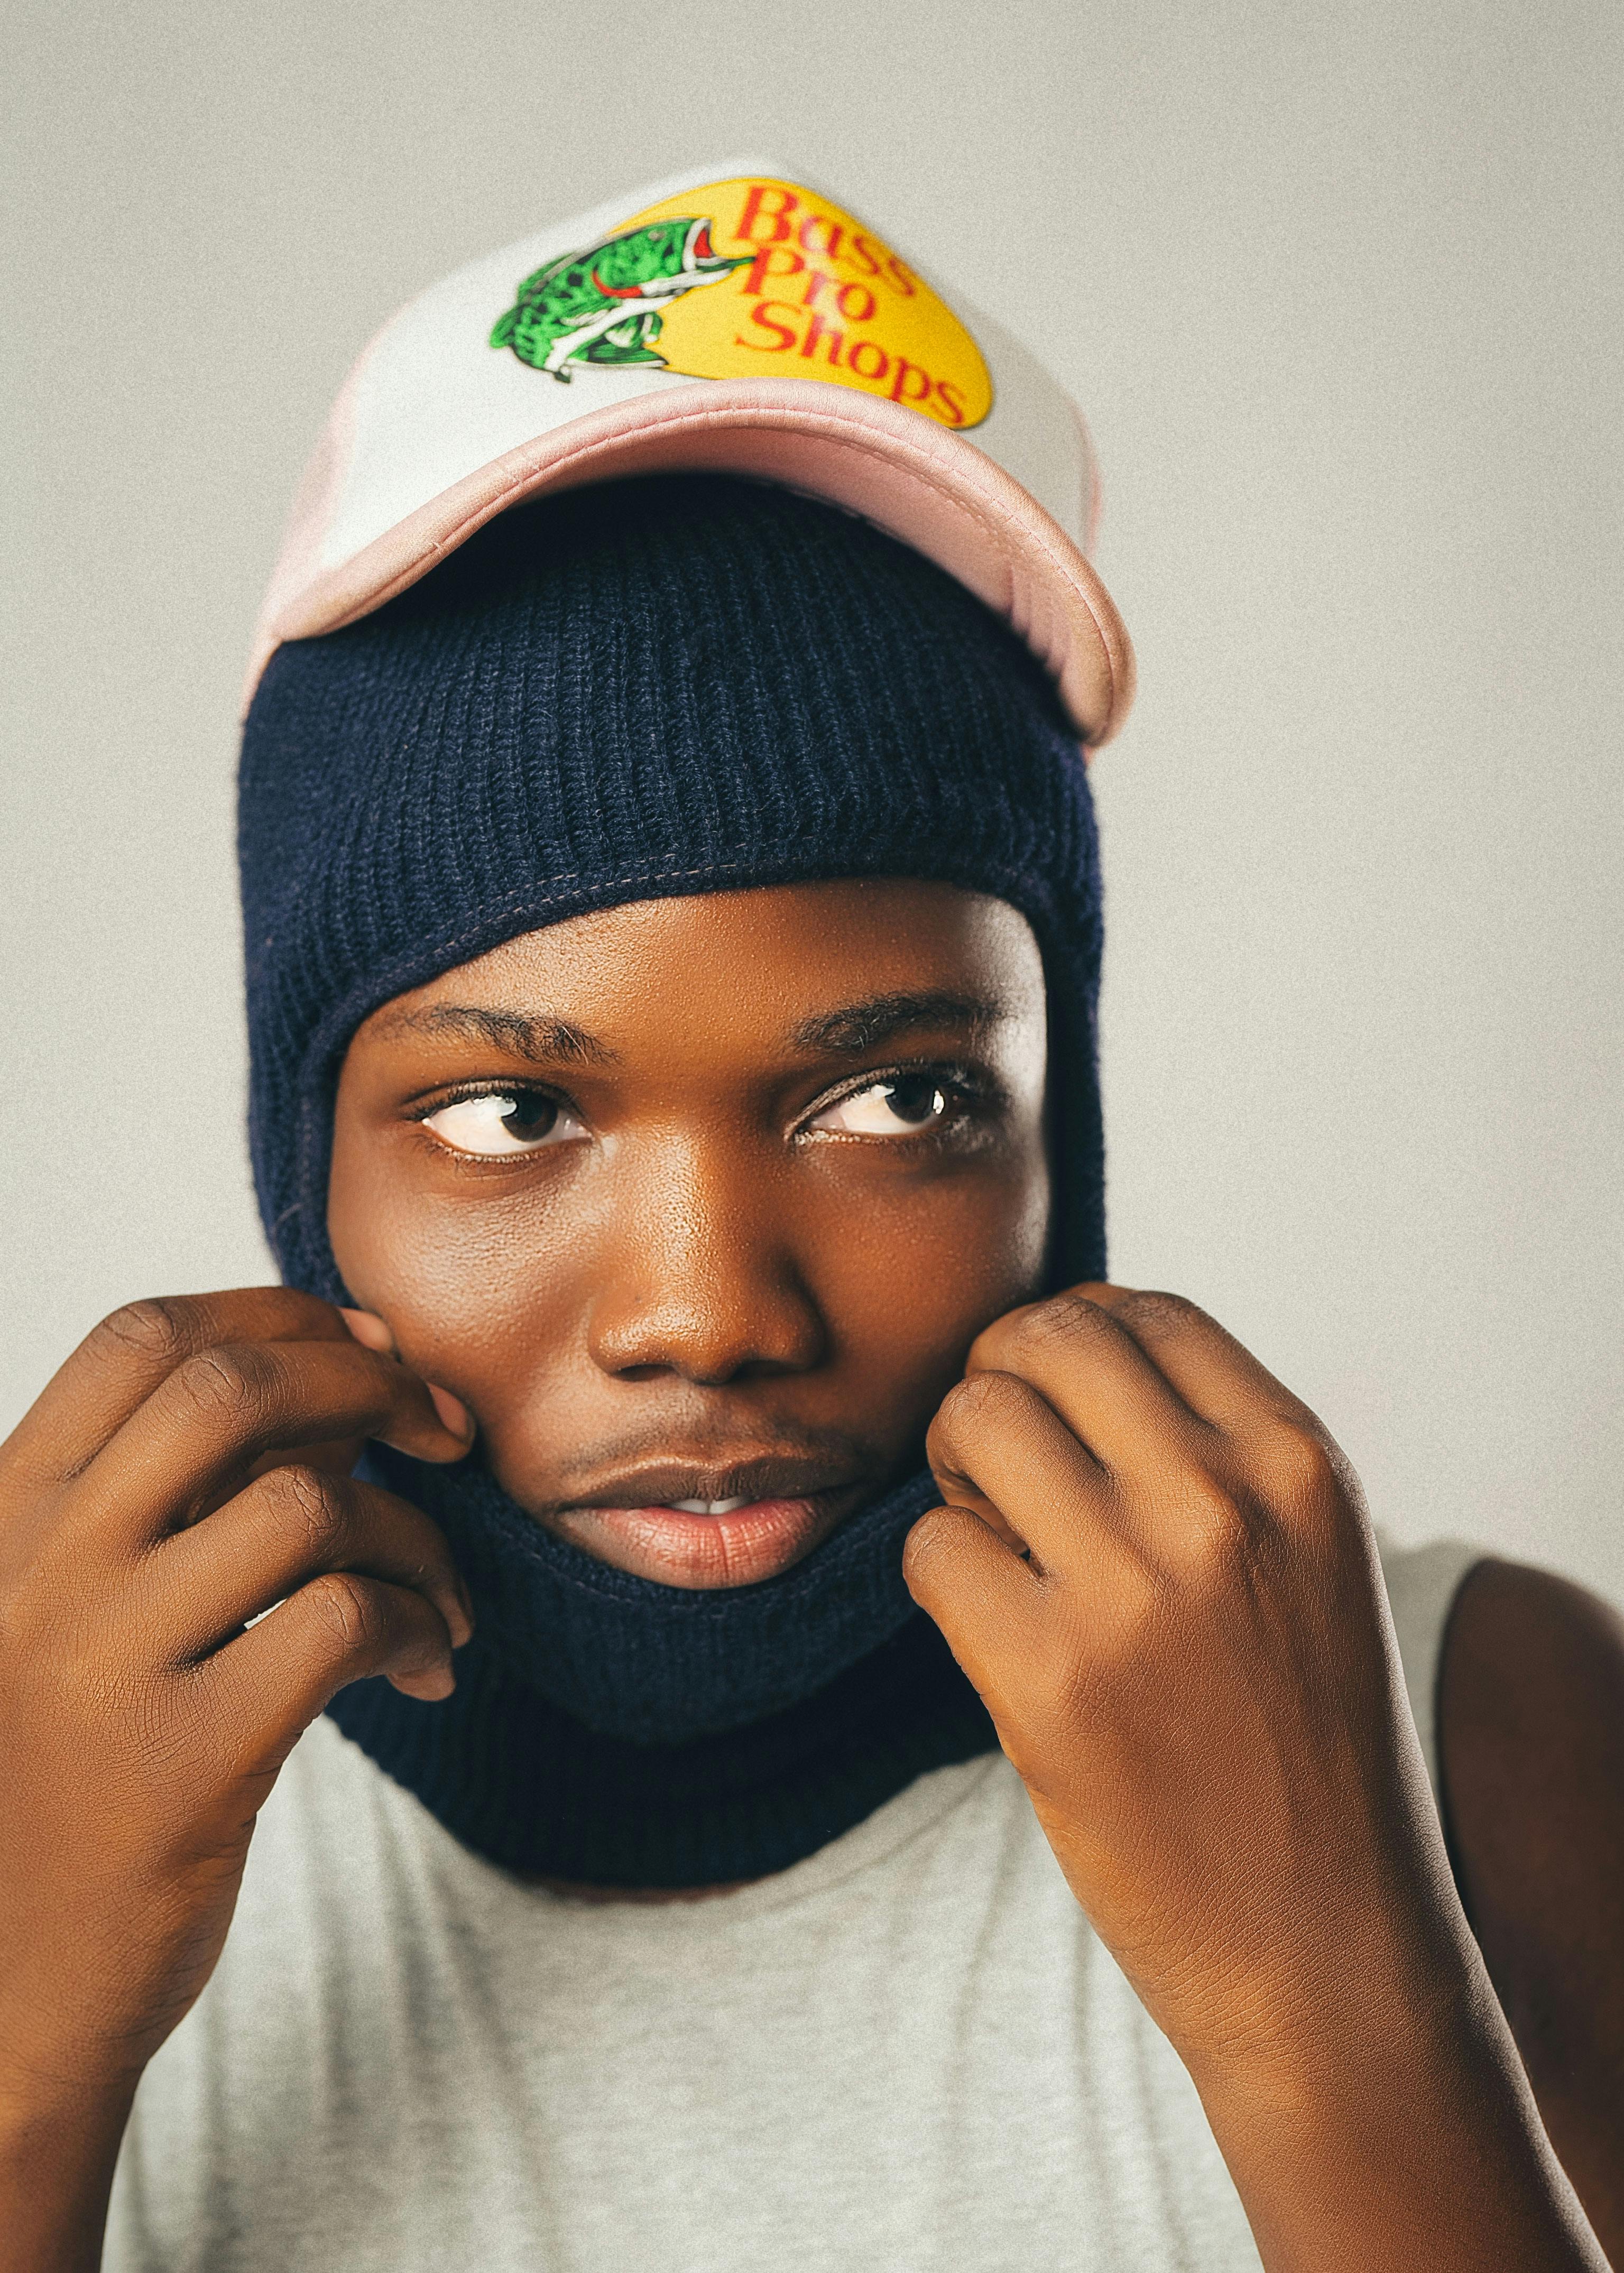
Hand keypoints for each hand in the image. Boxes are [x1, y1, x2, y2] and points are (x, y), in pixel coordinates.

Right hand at [0, 1288, 473, 2266]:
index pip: (142, 1338)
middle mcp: (41, 1571)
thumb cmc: (68, 1770)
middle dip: (369, 1381)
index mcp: (9, 1516)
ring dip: (417, 1535)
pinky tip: (424, 1665)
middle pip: (234, 1388)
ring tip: (443, 1596)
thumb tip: (345, 1370)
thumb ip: (170, 1494)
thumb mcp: (73, 1609)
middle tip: (443, 1430)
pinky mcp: (184, 1765)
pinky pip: (342, 1624)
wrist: (8, 1986)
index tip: (368, 1343)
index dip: (276, 1312)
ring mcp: (105, 1665)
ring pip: (309, 1506)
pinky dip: (413, 1622)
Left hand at [904, 1285, 1604, 2270]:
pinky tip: (991, 1630)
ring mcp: (1135, 1587)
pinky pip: (929, 1548)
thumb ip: (1210, 1446)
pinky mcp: (1048, 1678)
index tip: (1053, 1406)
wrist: (1322, 1942)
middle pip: (1044, 1338)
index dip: (1070, 1340)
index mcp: (1297, 1461)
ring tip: (995, 1543)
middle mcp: (1224, 1502)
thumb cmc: (1296, 1737)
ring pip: (974, 1417)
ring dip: (956, 1470)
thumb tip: (1059, 1344)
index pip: (1142, 1311)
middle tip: (997, 1467)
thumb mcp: (1306, 1556)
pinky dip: (938, 1577)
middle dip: (997, 1382)